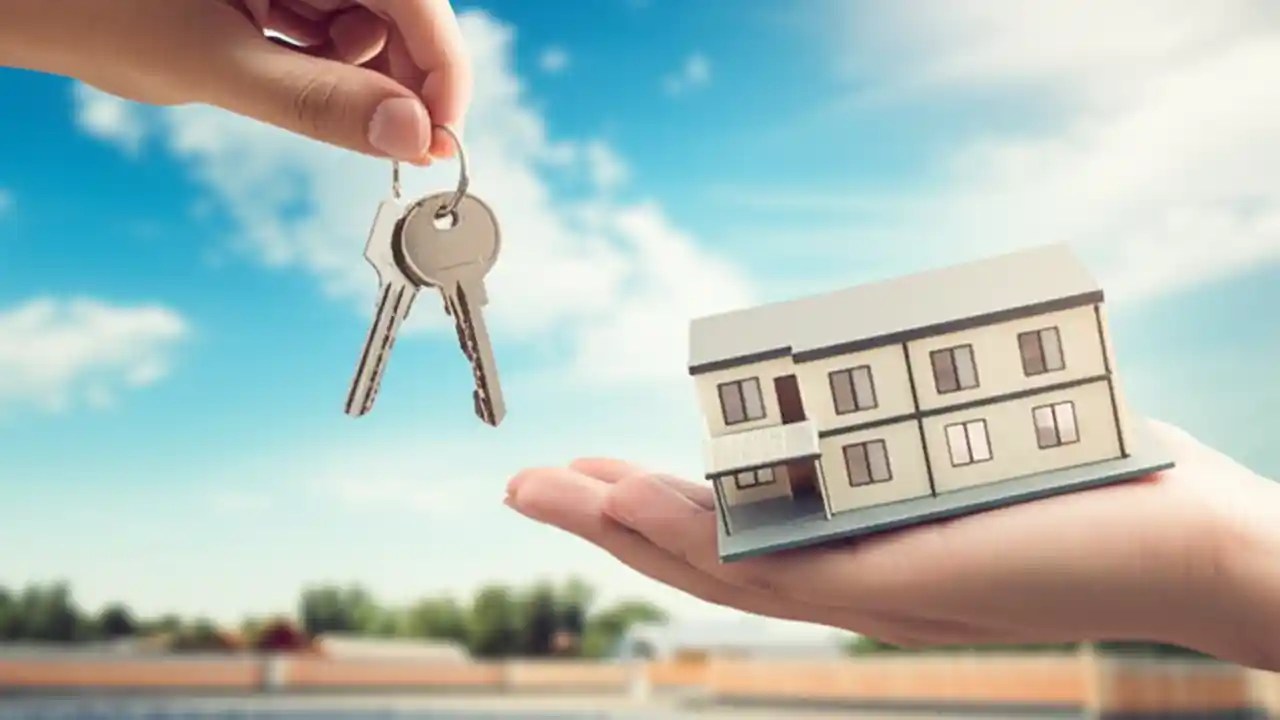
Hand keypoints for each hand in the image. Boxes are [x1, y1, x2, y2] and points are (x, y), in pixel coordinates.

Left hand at [1, 0, 468, 162]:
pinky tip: (279, 65)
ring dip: (355, 68)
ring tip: (288, 81)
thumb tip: (411, 138)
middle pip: (400, 9)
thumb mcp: (215, 63)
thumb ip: (318, 102)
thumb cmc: (92, 9)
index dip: (443, 68)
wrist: (25, 1)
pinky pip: (331, 20)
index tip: (441, 139)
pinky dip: (323, 58)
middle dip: (400, 75)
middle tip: (389, 138)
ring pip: (369, 19)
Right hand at [506, 420, 1279, 669]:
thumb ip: (901, 426)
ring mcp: (863, 589)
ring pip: (714, 567)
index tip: (598, 468)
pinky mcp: (892, 587)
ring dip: (619, 528)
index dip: (655, 505)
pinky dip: (687, 533)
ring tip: (543, 493)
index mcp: (858, 547)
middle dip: (607, 523)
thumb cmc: (1097, 490)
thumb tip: (862, 373)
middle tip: (527, 488)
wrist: (1195, 548)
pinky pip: (771, 568)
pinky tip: (627, 503)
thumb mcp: (971, 445)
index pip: (734, 531)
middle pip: (702, 554)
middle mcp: (847, 579)